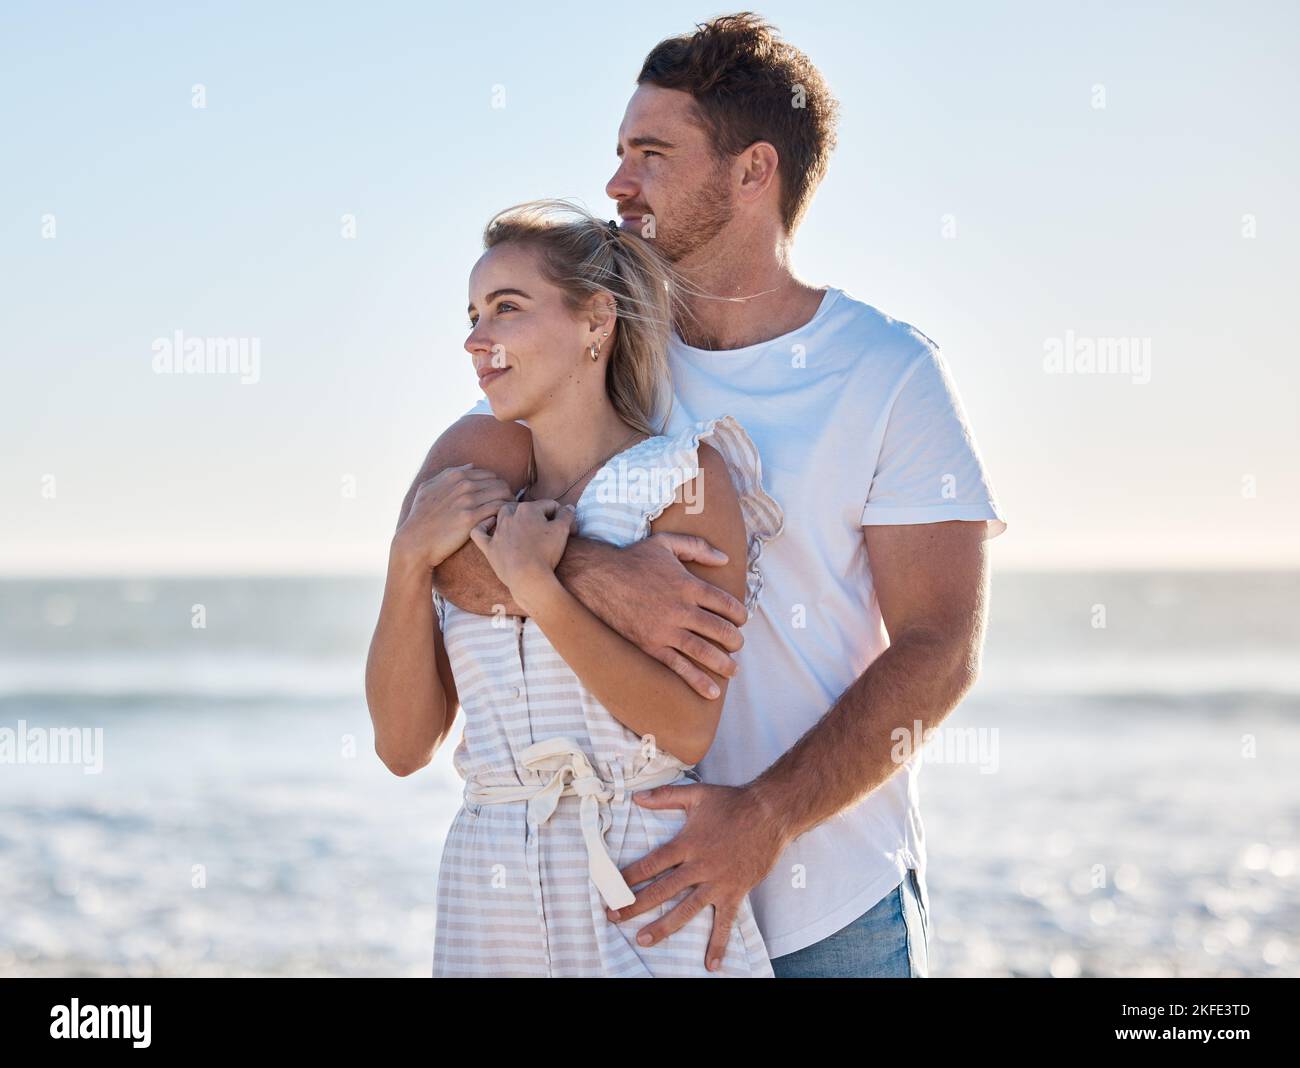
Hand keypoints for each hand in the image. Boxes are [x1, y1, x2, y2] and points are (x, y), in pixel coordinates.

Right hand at [394, 464, 513, 570]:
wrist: (415, 541)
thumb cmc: (421, 517)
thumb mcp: (428, 488)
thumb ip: (448, 474)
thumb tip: (471, 466)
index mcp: (455, 476)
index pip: (490, 475)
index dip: (497, 486)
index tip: (498, 499)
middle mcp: (463, 485)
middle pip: (500, 483)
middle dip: (506, 494)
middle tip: (507, 508)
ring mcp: (467, 501)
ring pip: (503, 494)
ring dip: (509, 504)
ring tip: (508, 516)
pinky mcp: (471, 518)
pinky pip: (498, 509)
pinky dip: (504, 514)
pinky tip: (502, 523)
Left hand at [469, 498, 576, 611]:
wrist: (528, 577)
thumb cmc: (546, 552)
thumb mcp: (562, 530)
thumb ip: (566, 515)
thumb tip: (568, 507)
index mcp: (528, 509)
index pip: (548, 505)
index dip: (561, 516)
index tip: (570, 529)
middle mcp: (510, 516)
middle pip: (524, 508)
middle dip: (536, 514)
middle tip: (547, 528)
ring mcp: (498, 532)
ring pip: (502, 515)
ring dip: (512, 517)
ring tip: (522, 526)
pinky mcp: (489, 547)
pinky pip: (479, 532)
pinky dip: (483, 527)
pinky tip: (489, 526)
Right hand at [578, 533, 748, 698]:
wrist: (596, 579)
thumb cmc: (632, 560)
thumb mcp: (665, 543)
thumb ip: (697, 546)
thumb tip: (724, 558)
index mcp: (687, 584)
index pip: (726, 603)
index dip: (739, 614)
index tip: (741, 620)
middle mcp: (680, 609)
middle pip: (719, 629)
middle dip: (735, 640)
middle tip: (737, 644)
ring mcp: (665, 630)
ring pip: (704, 651)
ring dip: (723, 663)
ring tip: (732, 670)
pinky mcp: (650, 646)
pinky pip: (678, 667)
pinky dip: (697, 680)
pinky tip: (712, 692)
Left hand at [603, 782, 789, 970]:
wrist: (770, 814)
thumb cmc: (733, 803)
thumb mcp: (697, 794)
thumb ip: (665, 796)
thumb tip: (636, 796)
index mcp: (687, 843)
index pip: (652, 863)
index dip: (629, 876)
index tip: (611, 888)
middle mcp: (699, 866)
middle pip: (662, 890)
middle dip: (635, 904)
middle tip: (614, 917)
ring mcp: (717, 883)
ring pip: (686, 909)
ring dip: (664, 926)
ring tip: (643, 939)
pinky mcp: (735, 893)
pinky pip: (725, 922)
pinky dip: (718, 944)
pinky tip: (710, 964)